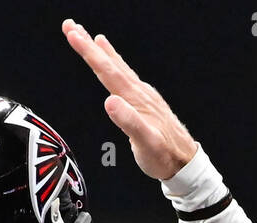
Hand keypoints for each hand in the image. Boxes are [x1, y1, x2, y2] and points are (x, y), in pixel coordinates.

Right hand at [62, 19, 198, 180]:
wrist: (185, 162)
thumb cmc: (164, 156)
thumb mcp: (145, 142)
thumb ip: (128, 121)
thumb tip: (110, 102)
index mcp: (135, 100)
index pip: (107, 71)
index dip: (89, 52)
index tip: (73, 34)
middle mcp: (140, 93)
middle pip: (111, 64)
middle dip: (89, 44)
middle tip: (71, 26)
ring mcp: (144, 97)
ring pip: (119, 68)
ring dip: (104, 53)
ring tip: (92, 38)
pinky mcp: (146, 103)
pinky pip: (127, 78)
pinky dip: (117, 67)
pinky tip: (116, 67)